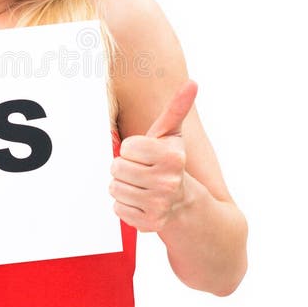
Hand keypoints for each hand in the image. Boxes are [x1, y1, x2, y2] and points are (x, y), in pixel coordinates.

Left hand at [109, 79, 197, 231]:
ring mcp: (159, 205)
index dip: (132, 150)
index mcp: (172, 157)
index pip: (127, 147)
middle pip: (117, 168)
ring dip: (123, 187)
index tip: (145, 156)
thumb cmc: (170, 163)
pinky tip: (140, 202)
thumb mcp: (172, 136)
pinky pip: (118, 208)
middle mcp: (168, 182)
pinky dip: (125, 205)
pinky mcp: (149, 224)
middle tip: (141, 172)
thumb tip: (192, 82)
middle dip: (125, 168)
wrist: (185, 204)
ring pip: (115, 188)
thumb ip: (177, 109)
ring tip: (140, 186)